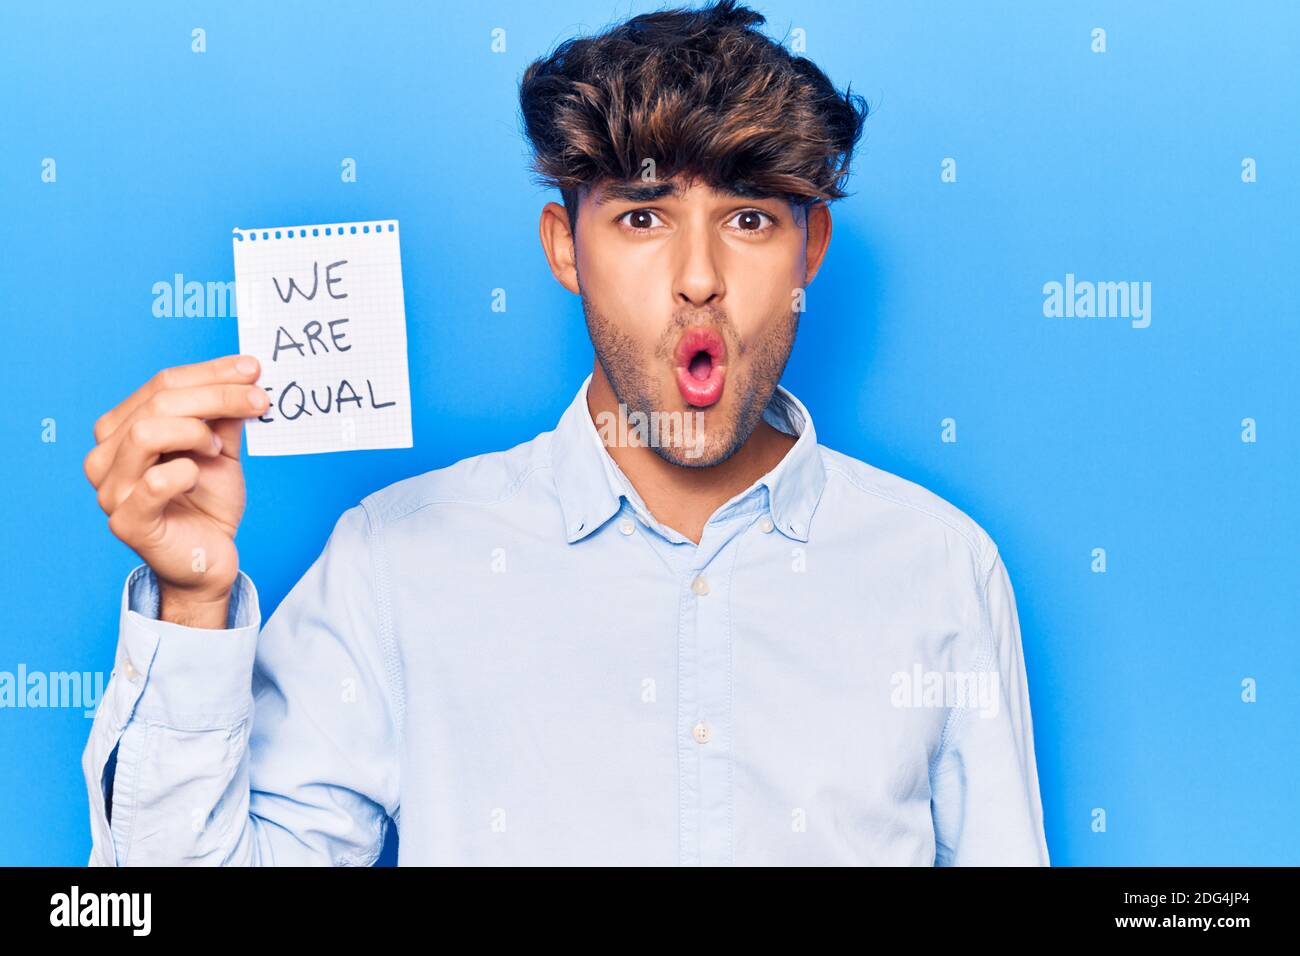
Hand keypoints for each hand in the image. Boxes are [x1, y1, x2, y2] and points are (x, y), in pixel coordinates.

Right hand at [84, 354, 268, 621]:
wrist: (209, 558)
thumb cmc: (207, 502)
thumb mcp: (220, 449)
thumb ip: (223, 415)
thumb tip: (244, 375)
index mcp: (123, 430)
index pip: (162, 384)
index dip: (210, 372)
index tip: (253, 369)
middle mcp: (107, 456)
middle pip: (158, 403)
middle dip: (216, 395)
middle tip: (258, 400)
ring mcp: (111, 490)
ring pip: (146, 433)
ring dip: (195, 432)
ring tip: (218, 450)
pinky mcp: (127, 522)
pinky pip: (154, 482)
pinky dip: (185, 472)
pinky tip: (198, 476)